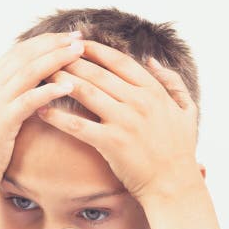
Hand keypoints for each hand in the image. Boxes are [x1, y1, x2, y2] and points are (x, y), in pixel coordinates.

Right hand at [0, 31, 85, 197]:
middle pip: (27, 55)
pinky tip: (69, 85)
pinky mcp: (2, 121)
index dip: (46, 41)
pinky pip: (29, 100)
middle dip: (55, 43)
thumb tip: (32, 88)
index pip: (20, 51)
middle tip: (80, 37)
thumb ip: (8, 97)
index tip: (69, 37)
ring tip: (79, 52)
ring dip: (57, 59)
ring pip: (30, 71)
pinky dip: (49, 90)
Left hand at [36, 40, 201, 202]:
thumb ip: (173, 82)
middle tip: (51, 57)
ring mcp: (125, 121)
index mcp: (154, 91)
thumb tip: (151, 61)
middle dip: (71, 62)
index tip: (78, 45)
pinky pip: (78, 125)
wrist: (174, 184)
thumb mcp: (187, 110)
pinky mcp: (112, 142)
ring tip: (42, 77)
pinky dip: (58, 116)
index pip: (120, 61)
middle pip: (98, 73)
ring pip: (86, 93)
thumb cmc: (180, 150)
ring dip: (61, 82)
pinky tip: (41, 110)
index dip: (96, 50)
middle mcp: (139, 101)